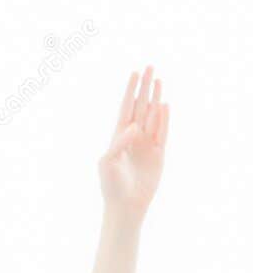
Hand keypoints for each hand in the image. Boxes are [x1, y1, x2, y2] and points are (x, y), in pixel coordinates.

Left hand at [98, 66, 167, 215]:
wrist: (126, 205)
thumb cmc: (111, 185)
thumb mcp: (107, 161)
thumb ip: (119, 142)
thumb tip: (134, 126)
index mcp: (117, 136)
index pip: (126, 107)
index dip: (130, 90)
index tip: (135, 73)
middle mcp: (133, 136)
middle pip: (141, 105)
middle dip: (145, 87)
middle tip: (150, 67)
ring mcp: (146, 143)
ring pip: (153, 114)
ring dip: (156, 98)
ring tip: (159, 80)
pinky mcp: (159, 153)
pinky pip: (163, 131)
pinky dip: (165, 118)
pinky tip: (165, 104)